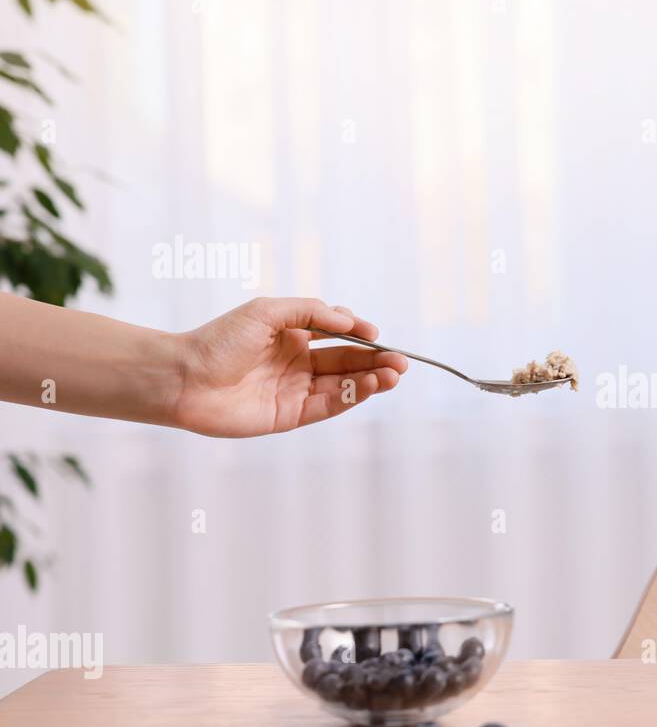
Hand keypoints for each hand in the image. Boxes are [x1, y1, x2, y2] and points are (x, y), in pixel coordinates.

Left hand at [172, 297, 408, 436]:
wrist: (184, 378)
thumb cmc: (219, 340)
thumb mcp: (267, 311)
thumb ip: (311, 313)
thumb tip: (349, 321)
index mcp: (292, 336)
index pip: (337, 336)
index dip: (361, 336)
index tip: (378, 336)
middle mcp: (298, 363)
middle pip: (347, 361)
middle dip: (375, 361)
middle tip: (401, 362)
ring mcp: (296, 390)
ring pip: (343, 384)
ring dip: (370, 380)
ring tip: (393, 374)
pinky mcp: (291, 415)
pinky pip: (329, 405)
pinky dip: (351, 396)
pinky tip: (368, 386)